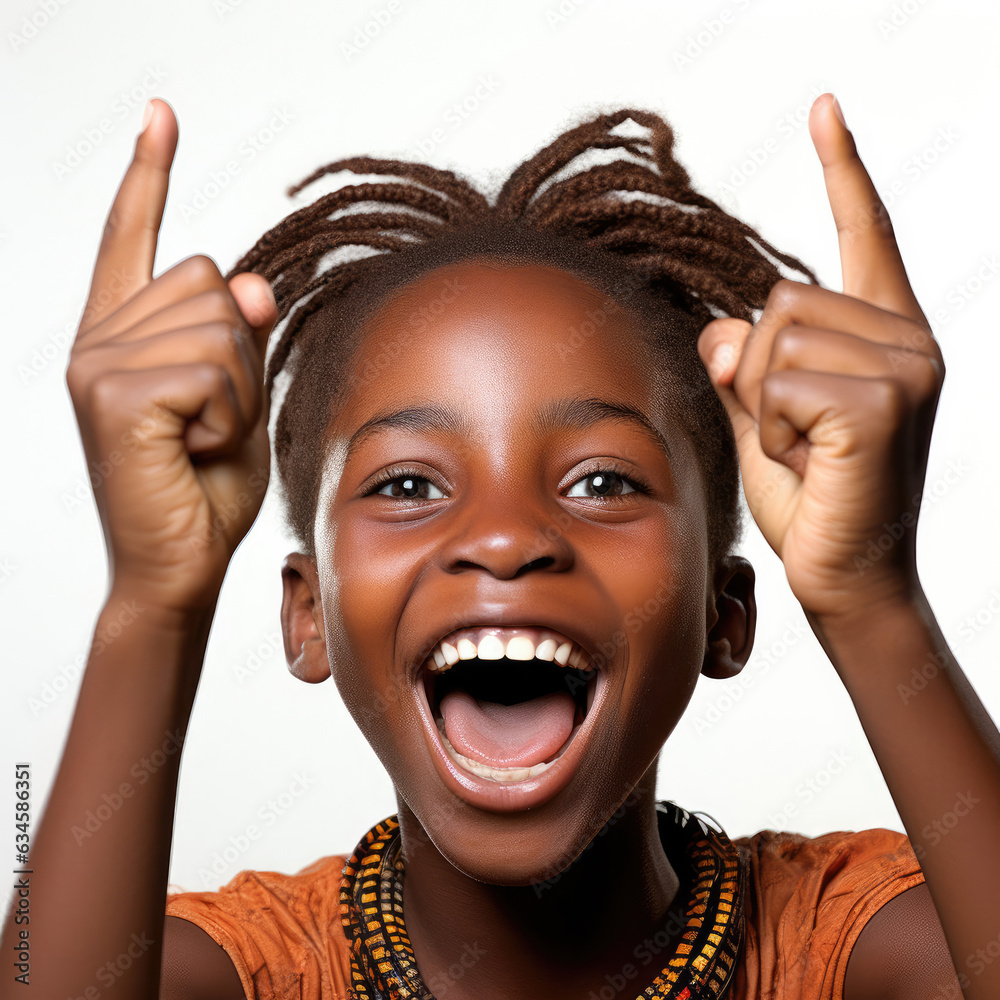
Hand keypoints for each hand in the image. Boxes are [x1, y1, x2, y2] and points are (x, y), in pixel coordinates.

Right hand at [66, 98, 278, 613]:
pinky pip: (212, 370)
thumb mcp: (239, 400)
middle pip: (208, 277)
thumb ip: (239, 336)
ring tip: (199, 439)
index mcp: (122, 334)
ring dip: (235, 391)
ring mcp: (95, 362)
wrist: (178, 565)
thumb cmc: (205, 489)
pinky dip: (226, 416)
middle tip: (210, 420)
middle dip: (238, 353)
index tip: (162, 114)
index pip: (133, 237)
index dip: (150, 174)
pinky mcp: (111, 394)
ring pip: (217, 324)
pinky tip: (192, 450)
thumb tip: (248, 280)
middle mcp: (96, 337)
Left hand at [697, 93, 942, 622]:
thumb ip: (745, 358)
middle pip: (778, 298)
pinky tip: (813, 464)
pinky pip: (780, 383)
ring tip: (807, 451)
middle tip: (794, 433)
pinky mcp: (885, 401)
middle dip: (757, 369)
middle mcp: (909, 337)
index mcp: (886, 331)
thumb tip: (724, 327)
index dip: (841, 170)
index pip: (863, 234)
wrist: (846, 575)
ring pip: (773, 338)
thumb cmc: (811, 495)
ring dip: (765, 403)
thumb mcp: (763, 413)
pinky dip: (776, 430)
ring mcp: (907, 365)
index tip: (825, 108)